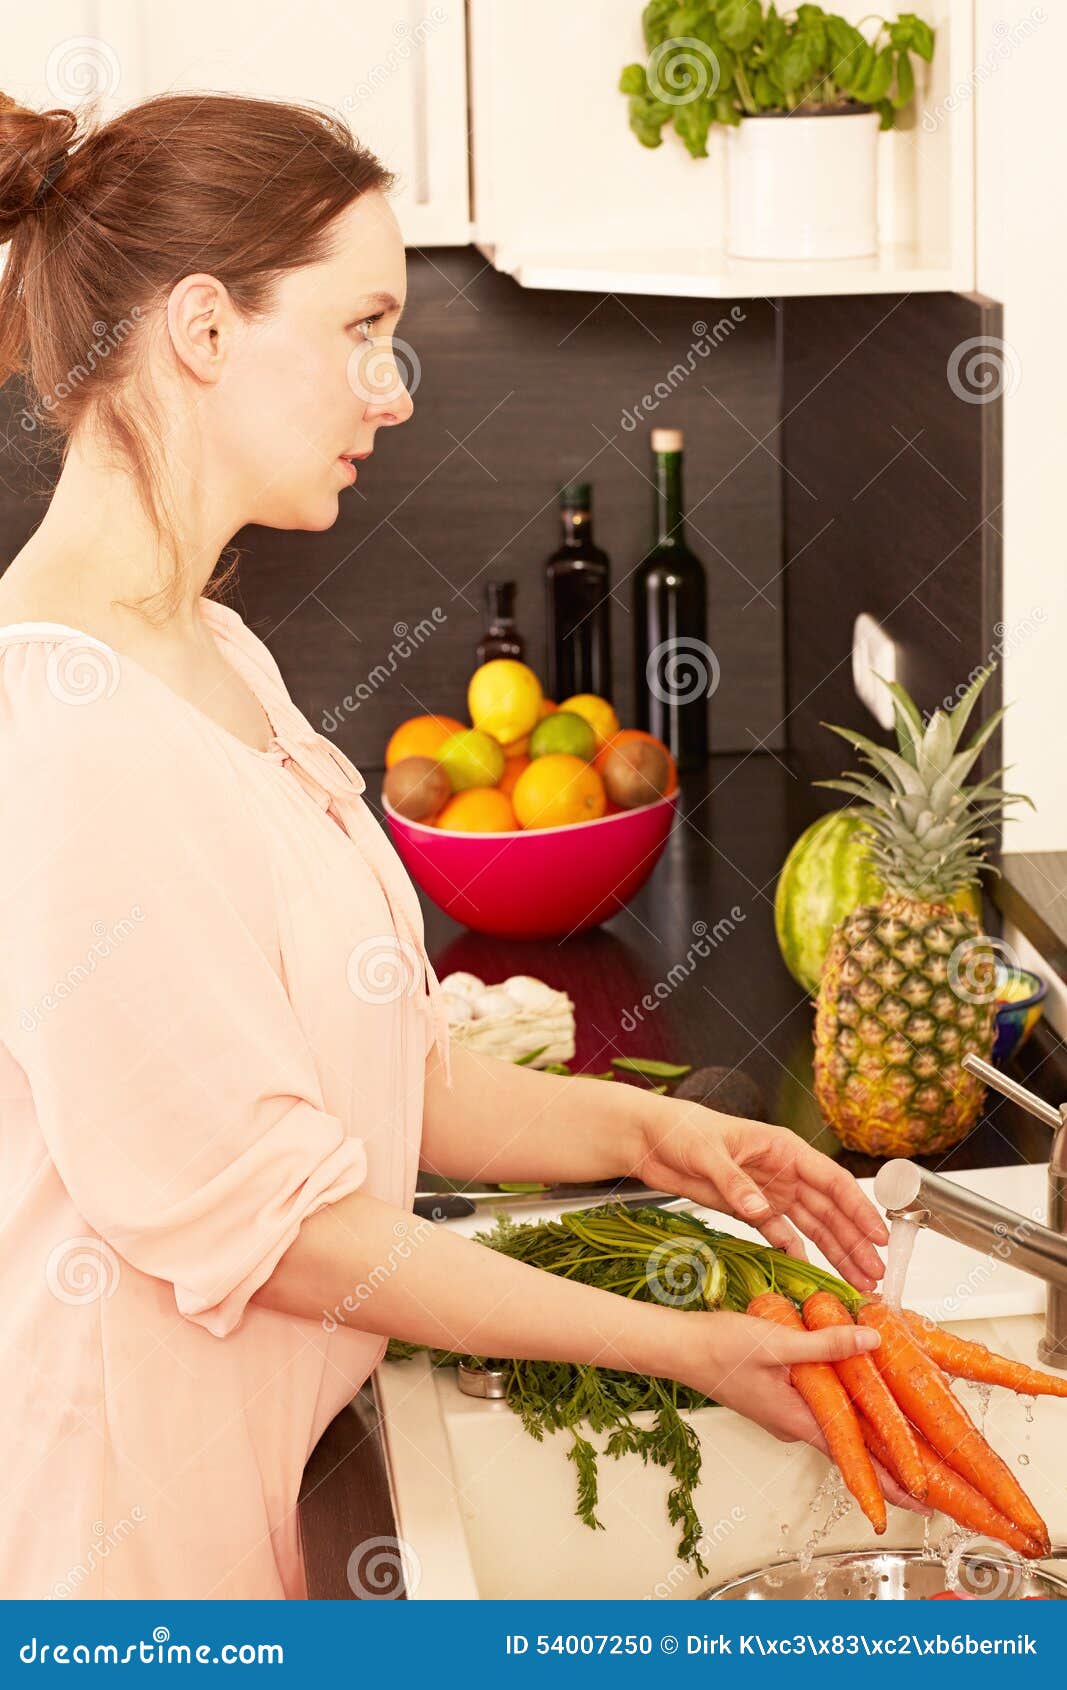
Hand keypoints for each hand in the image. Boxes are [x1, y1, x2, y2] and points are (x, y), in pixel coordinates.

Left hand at [631, 1101, 888, 1291]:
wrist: (650, 1139)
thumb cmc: (681, 1131)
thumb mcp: (707, 1153)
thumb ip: (735, 1183)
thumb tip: (760, 1210)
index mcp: (783, 1149)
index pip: (832, 1181)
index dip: (858, 1210)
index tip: (879, 1237)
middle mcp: (784, 1171)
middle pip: (829, 1210)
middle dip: (855, 1241)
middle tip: (875, 1274)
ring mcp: (769, 1190)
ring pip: (812, 1225)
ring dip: (835, 1252)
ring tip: (857, 1279)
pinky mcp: (749, 1207)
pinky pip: (781, 1233)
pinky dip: (795, 1252)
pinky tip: (812, 1273)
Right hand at [681, 1311, 930, 1516]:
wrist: (681, 1348)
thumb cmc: (718, 1349)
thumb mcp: (775, 1342)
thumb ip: (824, 1343)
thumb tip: (870, 1338)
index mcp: (797, 1418)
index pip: (855, 1457)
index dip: (891, 1481)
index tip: (922, 1501)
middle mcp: (795, 1422)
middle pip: (853, 1449)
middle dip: (891, 1472)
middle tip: (929, 1494)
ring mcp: (787, 1412)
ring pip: (840, 1427)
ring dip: (873, 1441)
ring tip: (908, 1451)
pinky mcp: (780, 1397)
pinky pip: (823, 1408)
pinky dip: (849, 1410)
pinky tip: (861, 1399)